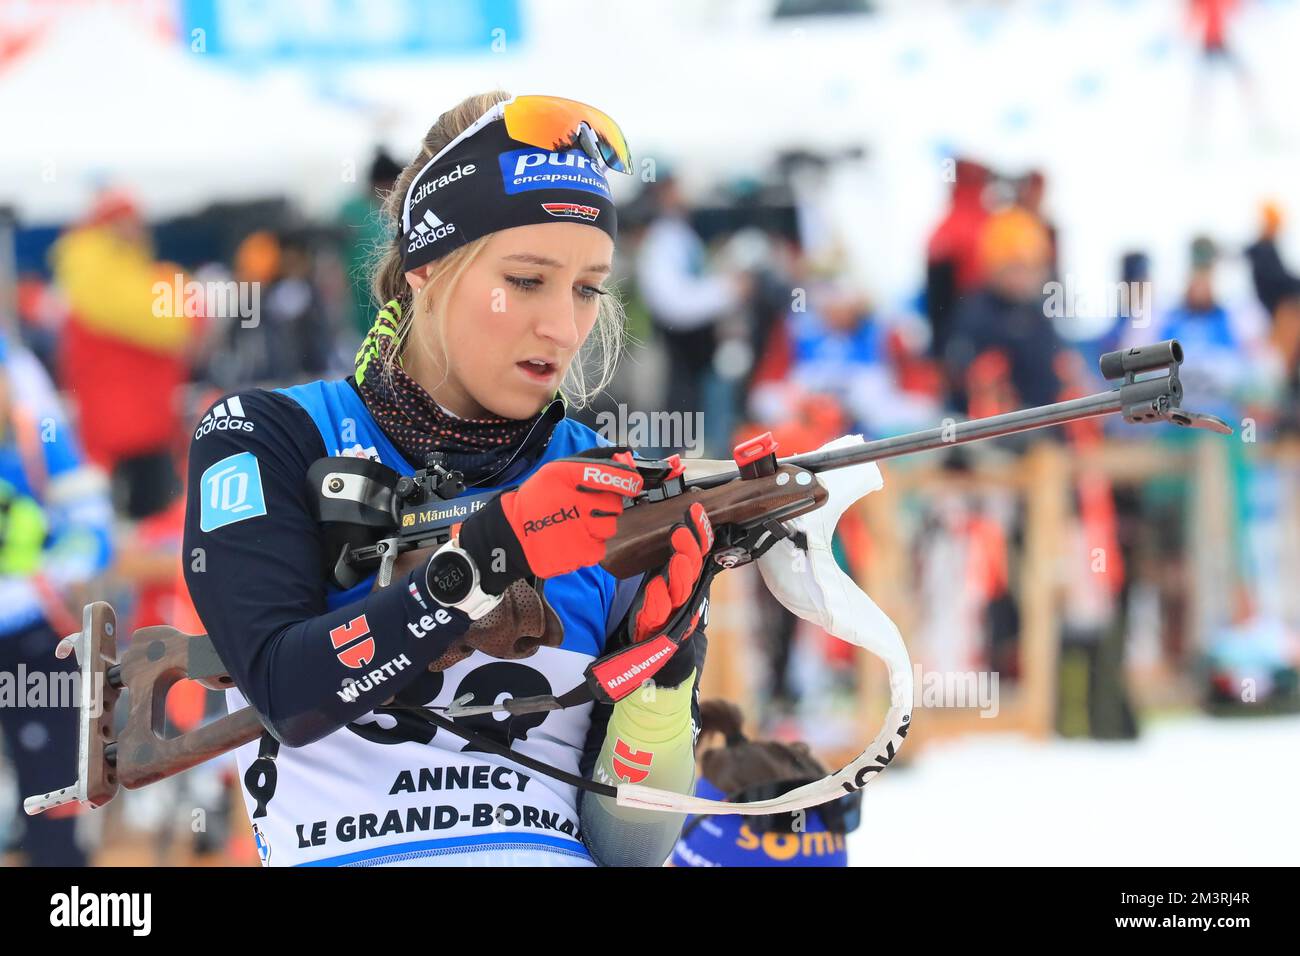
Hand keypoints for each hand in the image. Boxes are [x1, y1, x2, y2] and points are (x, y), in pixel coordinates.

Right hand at [458, 448, 642, 589]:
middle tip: (585, 507)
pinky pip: (600, 546)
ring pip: (609, 526)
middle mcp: (576, 500)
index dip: (627, 479)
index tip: (634, 483)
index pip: (611, 474)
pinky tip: (572, 539)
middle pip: (614, 504)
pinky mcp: (582, 553)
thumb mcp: (557, 471)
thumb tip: (625, 453)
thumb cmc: (538, 499)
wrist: (512, 534)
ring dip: (597, 526)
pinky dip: (590, 544)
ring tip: (575, 524)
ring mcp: (580, 528)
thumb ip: (593, 461)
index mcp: (568, 476)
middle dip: (606, 505)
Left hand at [628, 500, 712, 643]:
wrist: (651, 650)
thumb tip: (682, 527)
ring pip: (679, 592)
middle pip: (691, 571)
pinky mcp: (655, 628)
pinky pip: (658, 613)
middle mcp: (682, 595)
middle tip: (683, 531)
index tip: (695, 511)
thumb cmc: (657, 610)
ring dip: (680, 575)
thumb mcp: (663, 580)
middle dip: (690, 550)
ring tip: (680, 558)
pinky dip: (658, 600)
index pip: (696, 553)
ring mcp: (670, 612)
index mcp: (684, 580)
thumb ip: (674, 559)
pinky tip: (657, 587)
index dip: (699, 533)